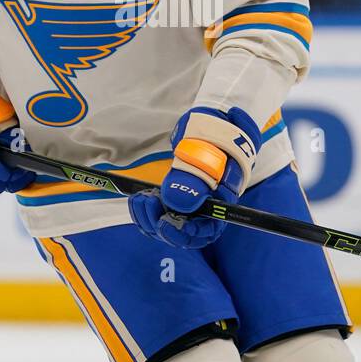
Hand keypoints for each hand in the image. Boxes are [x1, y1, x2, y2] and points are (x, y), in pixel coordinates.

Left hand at [127, 106, 260, 247]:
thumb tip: (178, 202)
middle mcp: (204, 210)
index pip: (206, 230)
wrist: (215, 127)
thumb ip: (197, 173)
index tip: (167, 222)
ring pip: (166, 227)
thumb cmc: (219, 138)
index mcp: (221, 202)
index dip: (186, 233)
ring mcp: (187, 207)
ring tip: (141, 199)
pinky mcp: (171, 201)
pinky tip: (139, 198)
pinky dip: (144, 212)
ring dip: (148, 218)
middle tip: (148, 203)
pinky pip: (156, 216)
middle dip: (161, 225)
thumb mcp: (211, 150)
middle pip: (183, 234)